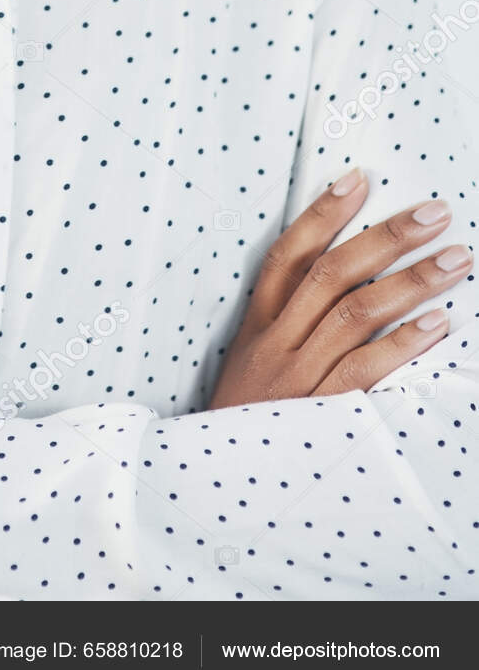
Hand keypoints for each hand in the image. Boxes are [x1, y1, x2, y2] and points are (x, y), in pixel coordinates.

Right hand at [209, 167, 472, 408]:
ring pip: (356, 313)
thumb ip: (288, 320)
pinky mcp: (321, 415)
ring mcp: (299, 378)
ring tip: (456, 258)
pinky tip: (438, 323)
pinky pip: (366, 371)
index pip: (288, 254)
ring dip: (411, 281)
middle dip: (387, 237)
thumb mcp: (251, 361)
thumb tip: (346, 273)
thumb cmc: (246, 417)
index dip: (321, 214)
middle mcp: (277, 343)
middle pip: (332, 273)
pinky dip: (402, 343)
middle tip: (435, 212)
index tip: (359, 178)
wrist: (215, 490)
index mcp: (258, 324)